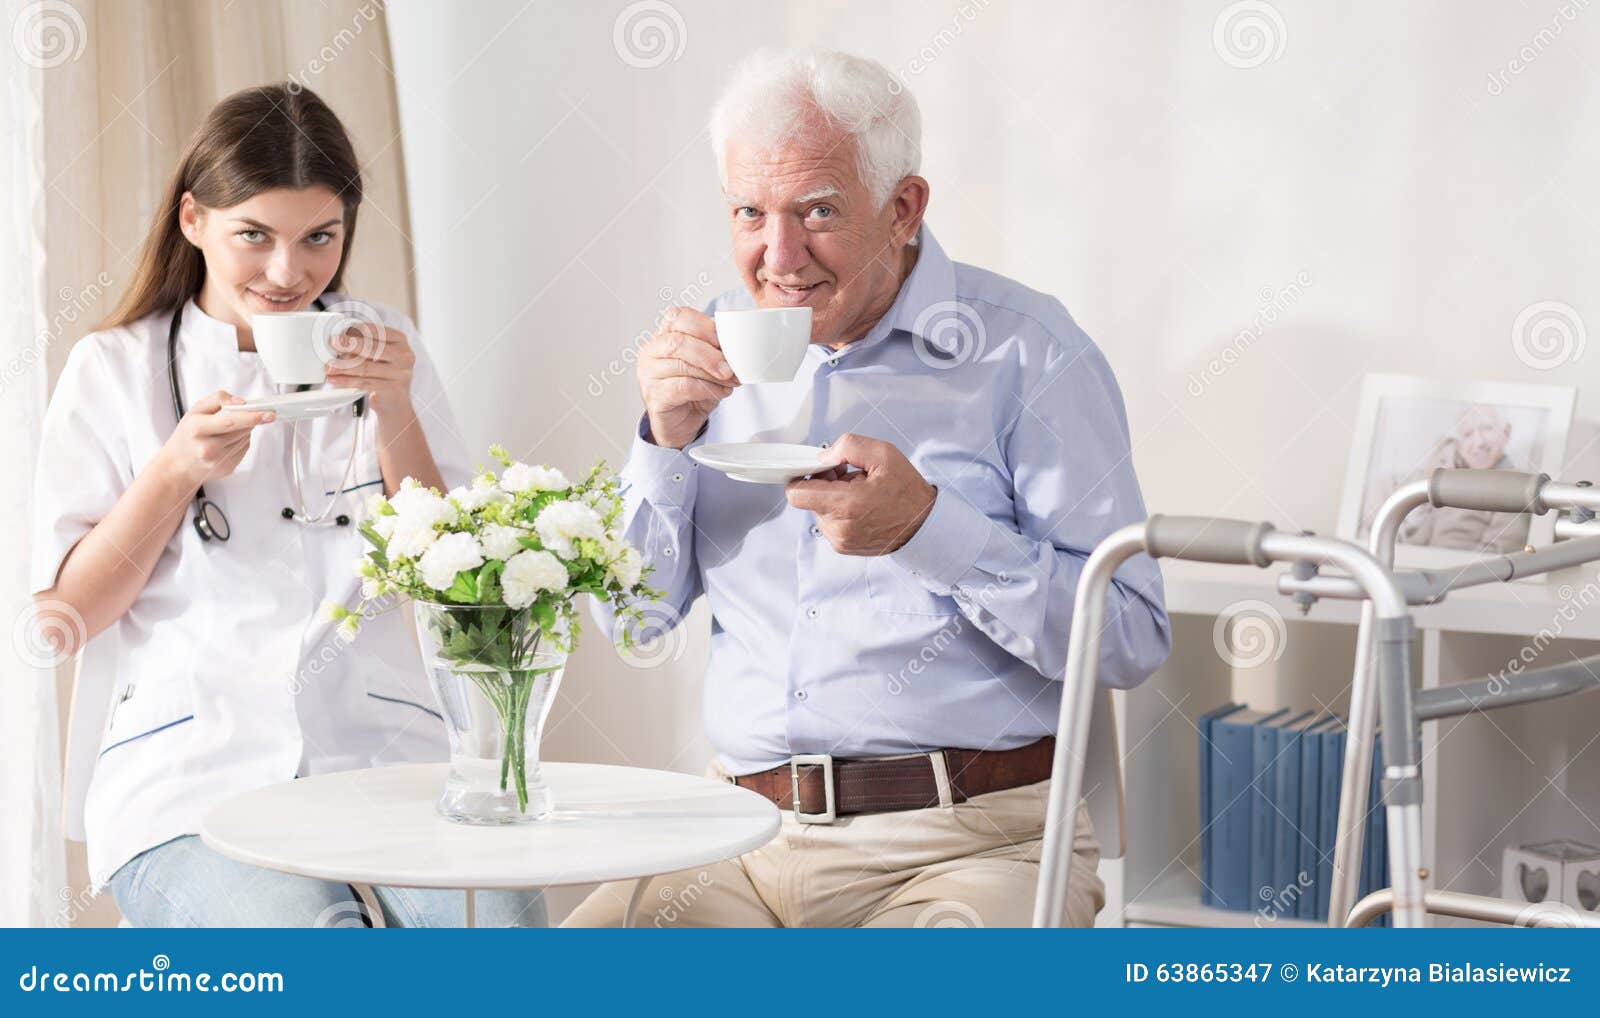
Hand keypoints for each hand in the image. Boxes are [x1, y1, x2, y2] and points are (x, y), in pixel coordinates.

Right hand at [157, 390, 273, 488]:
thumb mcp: (195, 410)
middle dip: (248, 420)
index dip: (252, 417)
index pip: (230, 422)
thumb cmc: (187, 435)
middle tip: (243, 415)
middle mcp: (208, 448)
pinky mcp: (228, 468)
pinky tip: (225, 443)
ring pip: (245, 438)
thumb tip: (242, 402)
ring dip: (243, 431)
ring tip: (224, 432)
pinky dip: (240, 442)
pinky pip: (244, 449)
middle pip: (242, 429)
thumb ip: (218, 399)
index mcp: (197, 429)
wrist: (178, 465)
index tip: (269, 413)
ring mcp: (218, 461)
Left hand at [325, 323, 414, 417]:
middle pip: (372, 348)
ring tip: (329, 367)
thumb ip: (366, 344)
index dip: (358, 330)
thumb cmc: (384, 373)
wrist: (396, 401)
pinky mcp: (392, 389)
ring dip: (344, 366)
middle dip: (349, 345)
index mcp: (401, 341)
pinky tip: (335, 380)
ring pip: (366, 367)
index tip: (341, 332)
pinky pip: (364, 383)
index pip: (378, 331)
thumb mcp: (380, 355)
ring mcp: (400, 373)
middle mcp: (404, 356)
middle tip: (333, 343)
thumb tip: (341, 339)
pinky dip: (347, 381)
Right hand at [636, 306, 736, 448]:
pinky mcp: (654, 396)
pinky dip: (707, 389)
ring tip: (730, 382)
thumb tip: (737, 345)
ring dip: (712, 374)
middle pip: (678, 341)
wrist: (681, 423)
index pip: (677, 316)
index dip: (703, 326)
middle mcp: (651, 352)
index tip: (724, 340)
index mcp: (664, 335)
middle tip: (730, 368)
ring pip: (681, 365)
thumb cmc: (694, 389)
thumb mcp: (708, 364)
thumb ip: (716, 349)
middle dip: (709, 354)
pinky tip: (720, 393)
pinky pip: (682, 387)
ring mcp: (648, 374)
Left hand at [785, 434, 936, 554]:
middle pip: (809, 499)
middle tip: (853, 478)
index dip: (802, 476)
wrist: (924, 525)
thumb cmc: (907, 490)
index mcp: (846, 505)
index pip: (797, 494)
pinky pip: (829, 523)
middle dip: (826, 485)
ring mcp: (840, 541)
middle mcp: (839, 528)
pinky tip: (861, 508)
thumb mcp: (883, 454)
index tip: (818, 469)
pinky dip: (840, 513)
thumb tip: (822, 457)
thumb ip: (848, 447)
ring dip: (833, 499)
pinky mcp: (843, 547)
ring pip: (819, 511)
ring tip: (860, 494)